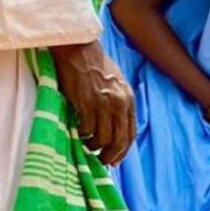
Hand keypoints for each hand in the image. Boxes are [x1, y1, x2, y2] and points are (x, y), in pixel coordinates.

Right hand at [49, 41, 134, 165]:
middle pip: (120, 140)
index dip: (124, 150)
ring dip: (94, 146)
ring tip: (87, 145)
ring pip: (103, 138)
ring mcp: (103, 104)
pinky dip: (83, 135)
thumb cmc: (95, 66)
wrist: (78, 49)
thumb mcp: (116, 84)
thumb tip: (117, 125)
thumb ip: (119, 103)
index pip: (131, 133)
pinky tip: (79, 132)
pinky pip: (87, 129)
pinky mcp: (86, 103)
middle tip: (103, 161)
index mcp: (129, 100)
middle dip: (111, 155)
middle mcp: (119, 103)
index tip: (116, 158)